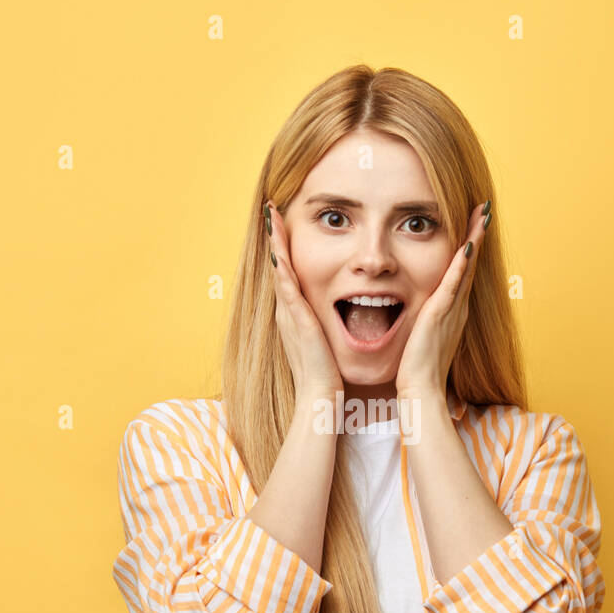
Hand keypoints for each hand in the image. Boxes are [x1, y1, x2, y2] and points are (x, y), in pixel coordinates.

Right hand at [265, 201, 342, 399]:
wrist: (320, 402)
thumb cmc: (327, 379)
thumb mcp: (327, 346)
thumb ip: (328, 329)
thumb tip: (342, 319)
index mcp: (297, 318)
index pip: (289, 276)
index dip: (284, 250)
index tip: (283, 226)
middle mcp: (289, 314)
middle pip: (279, 267)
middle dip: (275, 239)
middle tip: (271, 211)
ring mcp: (290, 317)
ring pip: (279, 271)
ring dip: (275, 244)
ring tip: (271, 217)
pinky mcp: (298, 323)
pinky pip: (287, 288)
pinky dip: (282, 266)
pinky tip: (279, 248)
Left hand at [395, 200, 490, 400]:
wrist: (422, 390)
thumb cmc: (420, 371)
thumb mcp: (424, 340)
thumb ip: (425, 324)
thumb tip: (419, 318)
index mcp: (452, 313)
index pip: (462, 273)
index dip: (469, 249)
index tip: (474, 226)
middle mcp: (457, 308)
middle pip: (469, 264)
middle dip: (477, 235)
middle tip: (484, 209)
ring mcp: (452, 310)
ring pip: (466, 267)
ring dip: (474, 239)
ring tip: (482, 214)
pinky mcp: (441, 314)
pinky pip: (453, 283)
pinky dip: (461, 263)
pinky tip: (466, 244)